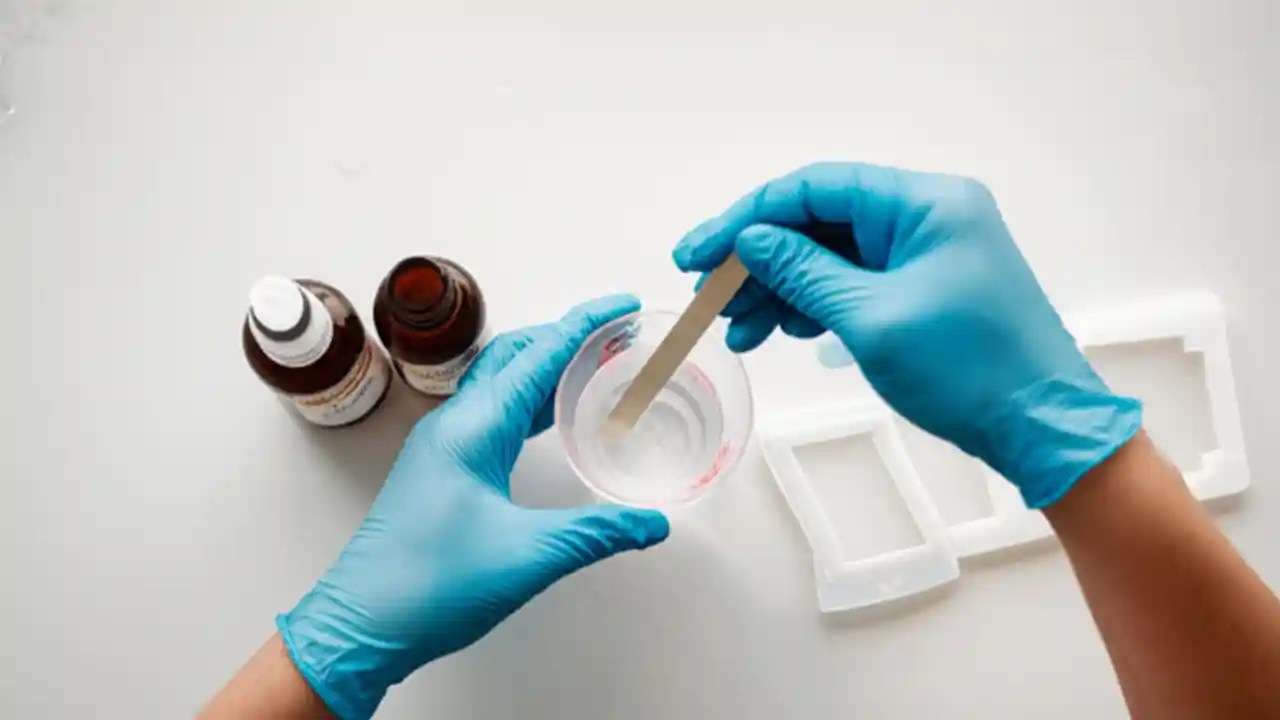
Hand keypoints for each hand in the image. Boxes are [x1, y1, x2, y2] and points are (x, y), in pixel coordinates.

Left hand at [277, 295, 669, 719]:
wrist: (361, 624)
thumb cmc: (428, 586)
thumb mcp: (528, 557)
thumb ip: (596, 534)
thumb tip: (652, 524)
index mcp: (473, 428)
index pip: (540, 355)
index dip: (586, 325)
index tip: (623, 306)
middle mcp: (455, 424)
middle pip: (518, 355)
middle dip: (570, 336)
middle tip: (619, 335)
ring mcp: (445, 444)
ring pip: (504, 383)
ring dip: (550, 367)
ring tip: (598, 366)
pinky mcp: (444, 468)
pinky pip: (494, 413)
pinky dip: (532, 401)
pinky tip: (555, 415)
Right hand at [674, 162, 1141, 507]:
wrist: (1043, 428)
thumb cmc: (968, 369)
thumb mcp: (871, 318)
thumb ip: (804, 271)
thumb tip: (750, 241)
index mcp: (923, 203)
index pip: (814, 188)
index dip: (746, 218)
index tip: (696, 255)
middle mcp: (926, 215)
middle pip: (819, 221)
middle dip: (759, 261)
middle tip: (709, 301)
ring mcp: (927, 253)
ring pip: (831, 256)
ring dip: (780, 289)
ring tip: (738, 331)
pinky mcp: (925, 289)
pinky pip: (854, 283)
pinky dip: (813, 306)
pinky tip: (779, 332)